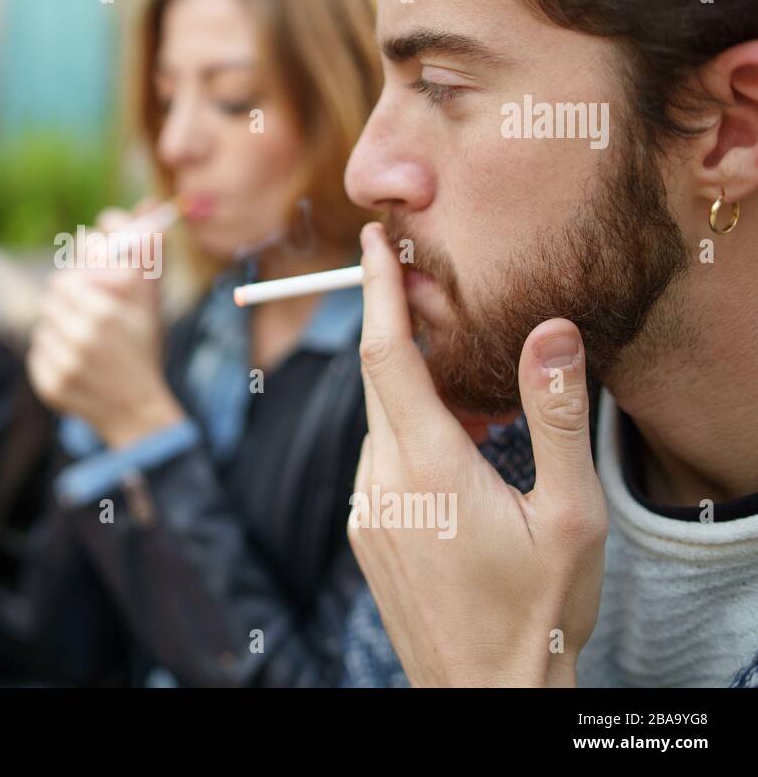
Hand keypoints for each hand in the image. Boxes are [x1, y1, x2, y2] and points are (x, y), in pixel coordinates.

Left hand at [28, 204, 185, 449]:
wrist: (137, 411)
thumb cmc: (142, 346)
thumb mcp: (151, 299)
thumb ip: (145, 251)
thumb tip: (143, 204)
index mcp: (110, 308)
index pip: (68, 276)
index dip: (78, 281)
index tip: (89, 288)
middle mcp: (86, 334)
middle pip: (53, 296)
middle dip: (69, 301)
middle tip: (86, 315)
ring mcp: (66, 361)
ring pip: (44, 321)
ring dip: (59, 325)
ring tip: (83, 341)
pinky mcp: (49, 384)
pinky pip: (37, 351)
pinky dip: (52, 353)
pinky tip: (75, 363)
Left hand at [349, 223, 607, 686]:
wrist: (484, 693)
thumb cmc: (537, 611)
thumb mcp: (569, 514)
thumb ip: (558, 416)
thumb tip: (551, 331)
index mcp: (428, 465)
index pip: (385, 354)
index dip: (376, 291)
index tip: (370, 242)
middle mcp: (381, 480)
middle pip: (377, 379)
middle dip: (393, 327)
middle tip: (423, 288)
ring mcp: (366, 510)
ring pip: (379, 421)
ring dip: (412, 391)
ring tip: (473, 398)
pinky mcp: (365, 533)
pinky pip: (378, 460)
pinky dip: (406, 434)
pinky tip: (455, 454)